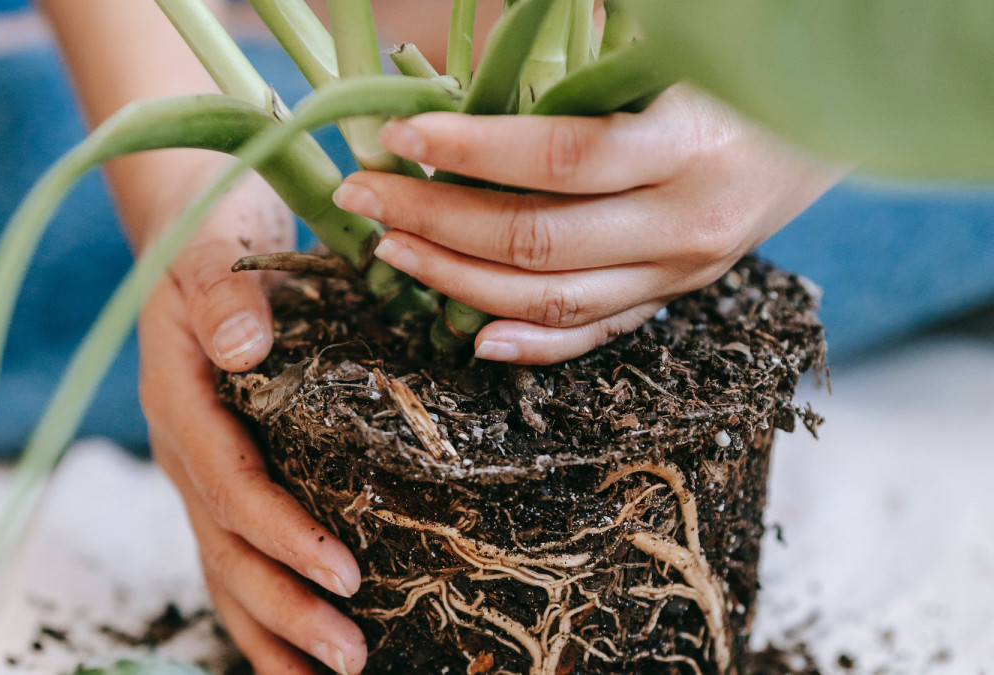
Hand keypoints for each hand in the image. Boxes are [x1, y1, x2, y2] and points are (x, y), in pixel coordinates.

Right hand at [138, 173, 367, 674]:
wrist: (192, 227)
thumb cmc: (212, 232)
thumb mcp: (211, 246)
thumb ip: (222, 295)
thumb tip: (243, 350)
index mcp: (183, 400)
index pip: (229, 484)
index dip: (280, 534)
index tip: (342, 573)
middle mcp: (186, 446)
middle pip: (227, 547)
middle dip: (285, 608)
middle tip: (350, 656)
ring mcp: (200, 466)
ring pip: (227, 563)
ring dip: (275, 625)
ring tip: (332, 673)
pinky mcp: (223, 469)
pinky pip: (236, 548)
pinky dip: (266, 603)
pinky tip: (299, 649)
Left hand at [331, 86, 842, 364]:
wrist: (830, 120)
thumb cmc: (738, 68)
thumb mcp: (677, 48)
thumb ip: (591, 54)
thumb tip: (493, 42)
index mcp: (691, 144)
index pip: (560, 157)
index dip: (470, 147)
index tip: (398, 132)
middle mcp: (688, 221)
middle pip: (538, 237)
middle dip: (434, 217)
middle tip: (364, 195)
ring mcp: (683, 271)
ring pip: (553, 296)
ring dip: (459, 278)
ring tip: (392, 249)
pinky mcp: (675, 297)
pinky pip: (597, 335)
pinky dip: (533, 342)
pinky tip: (473, 337)